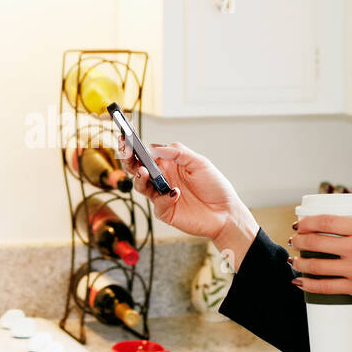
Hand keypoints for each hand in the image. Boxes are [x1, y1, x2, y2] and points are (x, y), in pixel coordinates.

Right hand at [128, 141, 245, 239]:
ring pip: (140, 186)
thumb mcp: (199, 162)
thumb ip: (178, 152)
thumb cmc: (214, 186)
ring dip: (140, 178)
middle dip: (128, 160)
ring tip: (145, 173)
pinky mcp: (165, 211)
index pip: (145, 154)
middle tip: (127, 153)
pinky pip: (157, 204)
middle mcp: (162, 178)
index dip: (134, 147)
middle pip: (136, 169)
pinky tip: (176, 193)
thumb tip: (154, 147)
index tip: (126, 138)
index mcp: (168, 164)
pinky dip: (164, 198)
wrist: (226, 212)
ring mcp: (161, 195)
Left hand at [290, 214, 351, 314]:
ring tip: (293, 261)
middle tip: (295, 241)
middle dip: (299, 241)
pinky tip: (300, 282)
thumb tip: (346, 236)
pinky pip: (325, 287)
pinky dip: (309, 285)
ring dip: (300, 263)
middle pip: (317, 242)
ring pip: (316, 265)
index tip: (300, 224)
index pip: (328, 221)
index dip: (308, 222)